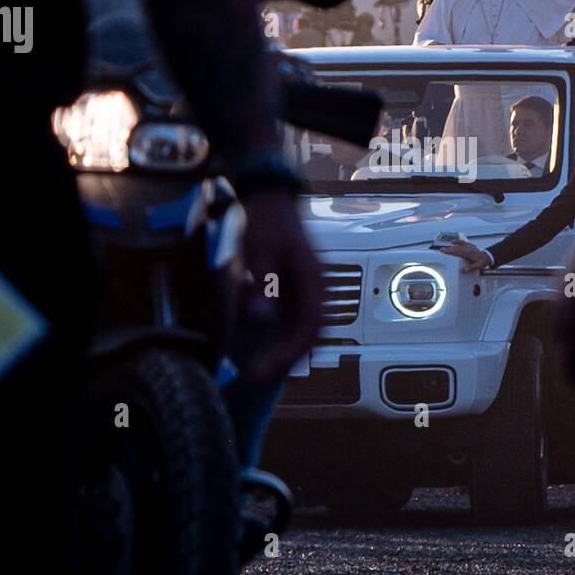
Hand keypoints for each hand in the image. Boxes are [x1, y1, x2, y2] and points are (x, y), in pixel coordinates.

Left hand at [239, 188, 322, 382]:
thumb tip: (262, 315)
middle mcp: (316, 288)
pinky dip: (283, 340)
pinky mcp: (296, 291)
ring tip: (260, 371)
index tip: (266, 368)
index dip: (290, 350)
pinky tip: (264, 350)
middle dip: (288, 359)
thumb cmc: (266, 220)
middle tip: (258, 377)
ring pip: (305, 331)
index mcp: (313, 278)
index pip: (311, 324)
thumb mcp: (258, 249)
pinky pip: (295, 323)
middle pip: (311, 333)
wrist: (270, 197)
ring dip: (286, 353)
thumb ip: (260, 283)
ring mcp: (308, 290)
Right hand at [440, 241, 491, 271]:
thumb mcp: (478, 266)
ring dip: (451, 247)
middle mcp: (468, 249)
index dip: (451, 251)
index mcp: (469, 254)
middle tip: (441, 250)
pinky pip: (462, 243)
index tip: (445, 251)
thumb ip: (471, 268)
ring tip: (444, 248)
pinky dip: (457, 242)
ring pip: (458, 246)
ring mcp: (468, 247)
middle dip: (448, 249)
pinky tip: (453, 242)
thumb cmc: (482, 261)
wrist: (488, 256)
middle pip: (456, 248)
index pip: (458, 252)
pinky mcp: (469, 246)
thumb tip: (464, 270)